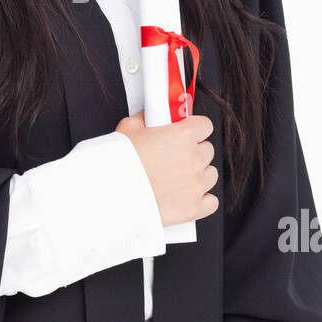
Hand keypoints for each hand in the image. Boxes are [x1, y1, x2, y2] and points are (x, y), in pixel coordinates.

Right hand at [115, 109, 218, 225]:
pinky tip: (186, 195)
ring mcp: (196, 185)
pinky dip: (201, 199)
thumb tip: (153, 113)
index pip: (205, 125)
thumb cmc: (117, 165)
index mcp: (182, 135)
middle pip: (207, 150)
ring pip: (210, 174)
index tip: (187, 132)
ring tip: (175, 177)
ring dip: (197, 174)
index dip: (194, 128)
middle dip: (193, 151)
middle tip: (173, 156)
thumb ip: (148, 118)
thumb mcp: (129, 129)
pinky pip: (211, 201)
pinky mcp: (193, 208)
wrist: (109, 196)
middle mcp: (193, 159)